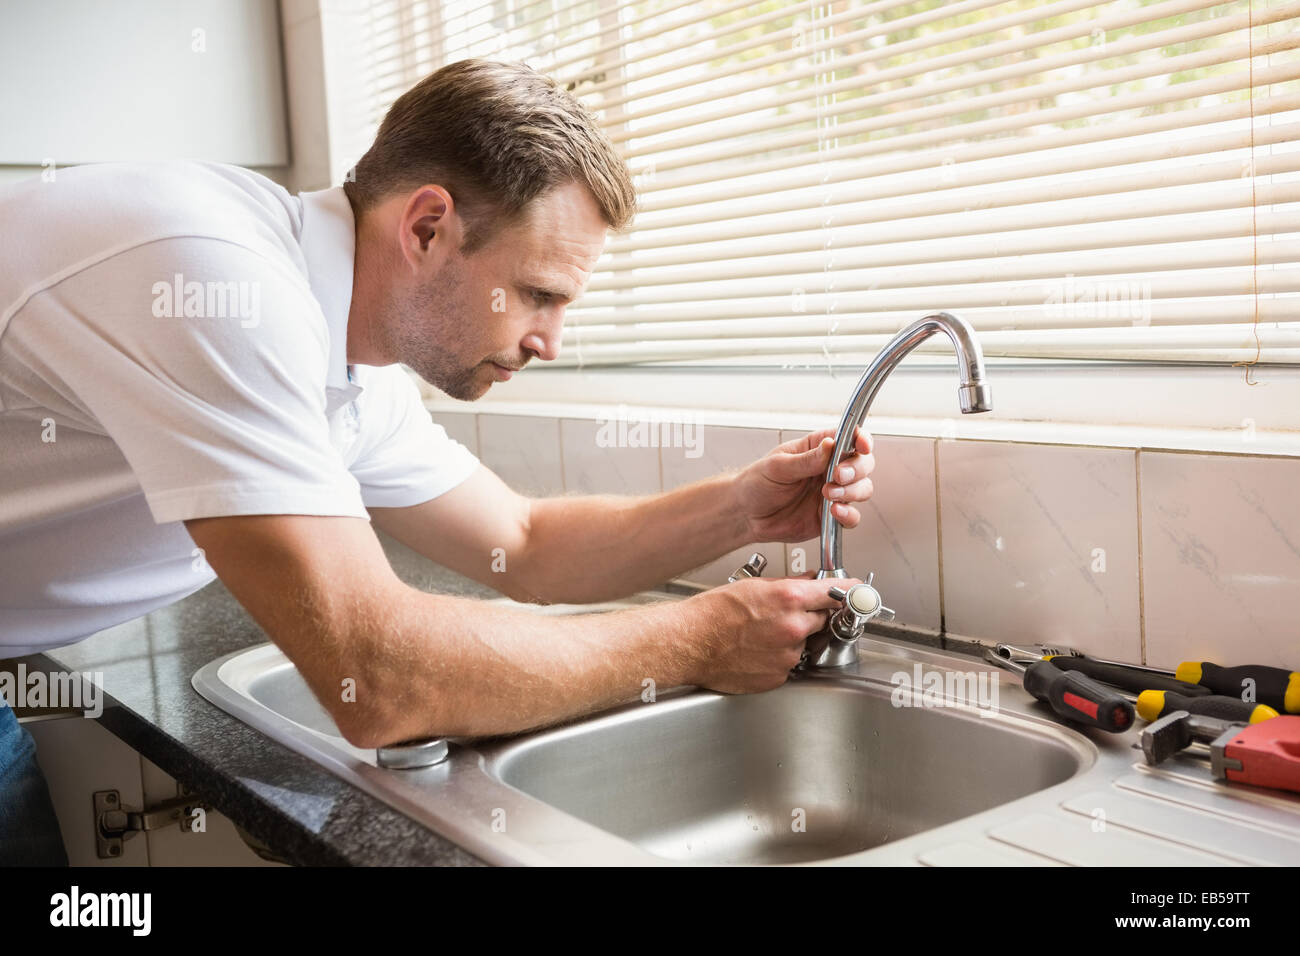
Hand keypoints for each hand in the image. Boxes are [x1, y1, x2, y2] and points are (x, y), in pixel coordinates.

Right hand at [687, 576, 860, 692]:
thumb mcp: (753, 586)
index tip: (859, 591)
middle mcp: (793, 628)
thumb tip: (810, 582)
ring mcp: (787, 656)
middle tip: (783, 613)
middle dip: (810, 615)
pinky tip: (755, 650)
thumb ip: (789, 585)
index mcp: (789, 599)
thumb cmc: (712, 613)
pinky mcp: (778, 677)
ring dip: (791, 639)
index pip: (836, 593)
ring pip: (804, 643)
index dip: (849, 591)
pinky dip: (778, 657)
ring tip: (759, 634)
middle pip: (822, 619)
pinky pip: (789, 664)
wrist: (689, 642)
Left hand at [732, 427, 874, 542]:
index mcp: (818, 449)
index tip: (861, 445)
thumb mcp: (777, 466)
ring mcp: (833, 493)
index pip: (848, 437)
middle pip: (863, 463)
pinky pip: (852, 516)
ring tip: (829, 494)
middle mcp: (829, 469)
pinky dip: (848, 514)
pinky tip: (834, 511)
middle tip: (837, 475)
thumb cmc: (757, 483)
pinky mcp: (831, 516)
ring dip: (852, 492)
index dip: (861, 439)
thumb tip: (830, 445)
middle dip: (856, 469)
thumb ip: (806, 459)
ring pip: (862, 489)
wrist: (746, 514)